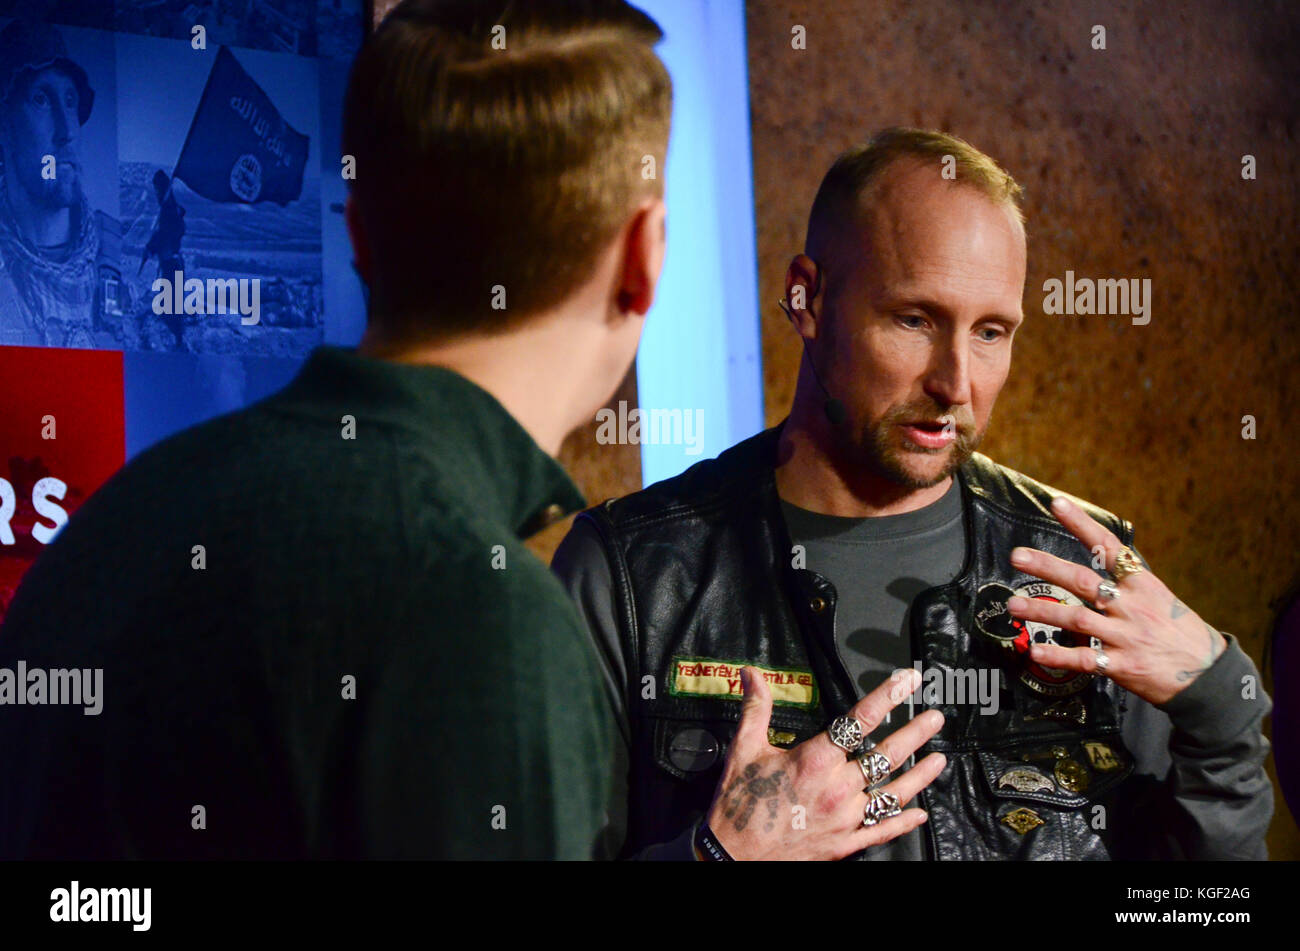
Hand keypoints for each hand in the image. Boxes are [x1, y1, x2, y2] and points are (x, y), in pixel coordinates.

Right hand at [705, 667, 945, 860]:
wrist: (734, 857)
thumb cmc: (739, 802)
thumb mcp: (744, 749)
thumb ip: (756, 707)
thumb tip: (752, 672)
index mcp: (815, 759)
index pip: (859, 720)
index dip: (887, 697)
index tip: (907, 681)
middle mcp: (838, 787)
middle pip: (886, 755)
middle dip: (915, 734)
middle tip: (936, 718)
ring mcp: (845, 818)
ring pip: (893, 793)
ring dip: (920, 775)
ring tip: (940, 759)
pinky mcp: (845, 844)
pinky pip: (882, 831)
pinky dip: (904, 822)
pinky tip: (921, 813)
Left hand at [1006, 495, 1226, 705]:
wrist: (1209, 675)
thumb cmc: (1178, 631)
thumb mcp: (1159, 597)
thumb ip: (1126, 583)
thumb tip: (1097, 560)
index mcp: (1142, 584)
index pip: (1109, 546)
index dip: (1082, 524)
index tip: (1057, 503)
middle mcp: (1132, 606)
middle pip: (1084, 581)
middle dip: (1048, 566)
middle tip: (1017, 556)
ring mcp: (1126, 636)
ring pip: (1077, 619)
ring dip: (1042, 610)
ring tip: (1013, 606)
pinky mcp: (1122, 666)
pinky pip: (1085, 659)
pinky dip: (1059, 655)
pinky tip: (1035, 650)